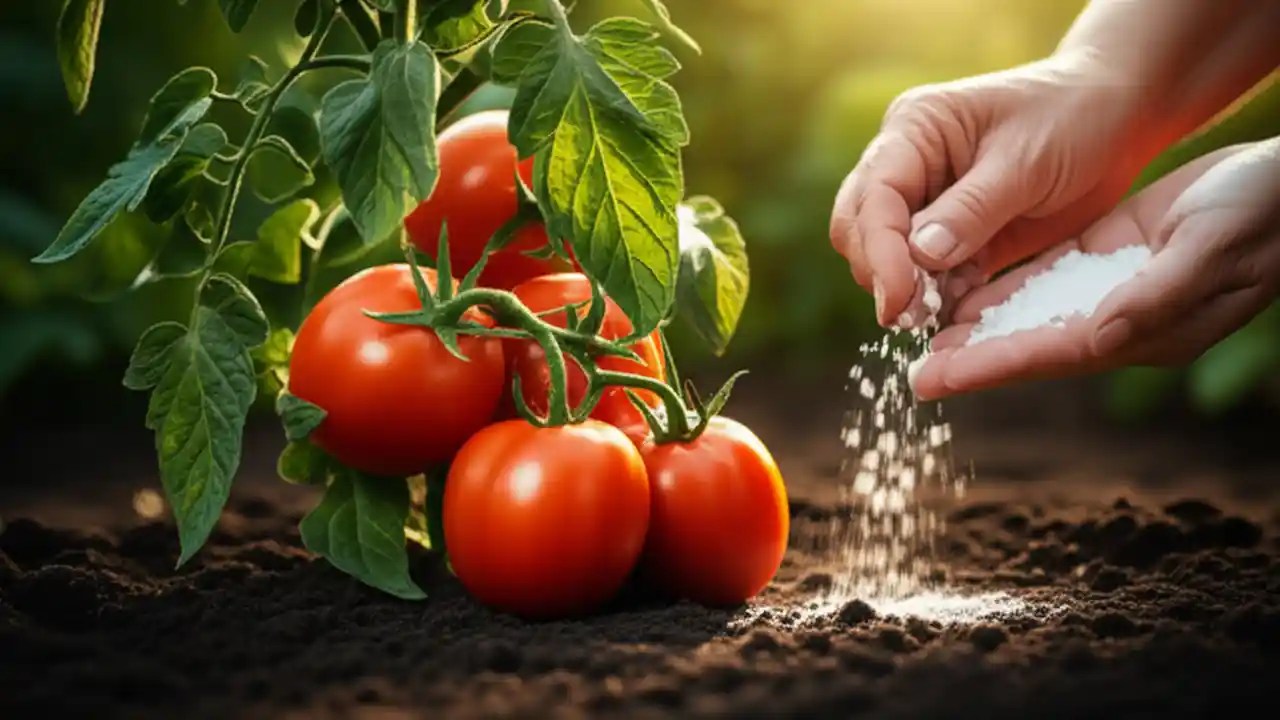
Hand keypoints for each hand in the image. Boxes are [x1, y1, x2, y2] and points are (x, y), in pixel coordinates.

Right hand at [829, 49, 1161, 326]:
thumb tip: (919, 255)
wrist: (1114, 120)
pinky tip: (959, 304)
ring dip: (903, 289)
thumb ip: (971, 209)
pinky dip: (933, 295)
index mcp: (914, 129)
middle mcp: (905, 162)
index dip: (879, 252)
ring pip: (881, 255)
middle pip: (857, 228)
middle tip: (913, 315)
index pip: (873, 196)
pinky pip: (921, 274)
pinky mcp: (948, 233)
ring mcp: (922, 199)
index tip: (897, 302)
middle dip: (879, 273)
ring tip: (937, 311)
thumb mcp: (1026, 162)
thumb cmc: (1073, 120)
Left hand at [912, 138, 1279, 400]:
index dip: (990, 368)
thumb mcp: (1212, 247)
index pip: (1050, 354)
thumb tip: (1098, 337)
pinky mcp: (1103, 258)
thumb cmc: (1262, 212)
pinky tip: (964, 295)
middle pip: (1029, 346)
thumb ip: (1156, 296)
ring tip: (925, 343)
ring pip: (1029, 317)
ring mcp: (1109, 291)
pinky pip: (1042, 282)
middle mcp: (1120, 321)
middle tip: (913, 379)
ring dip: (979, 331)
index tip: (934, 381)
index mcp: (1145, 330)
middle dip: (972, 362)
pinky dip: (1002, 292)